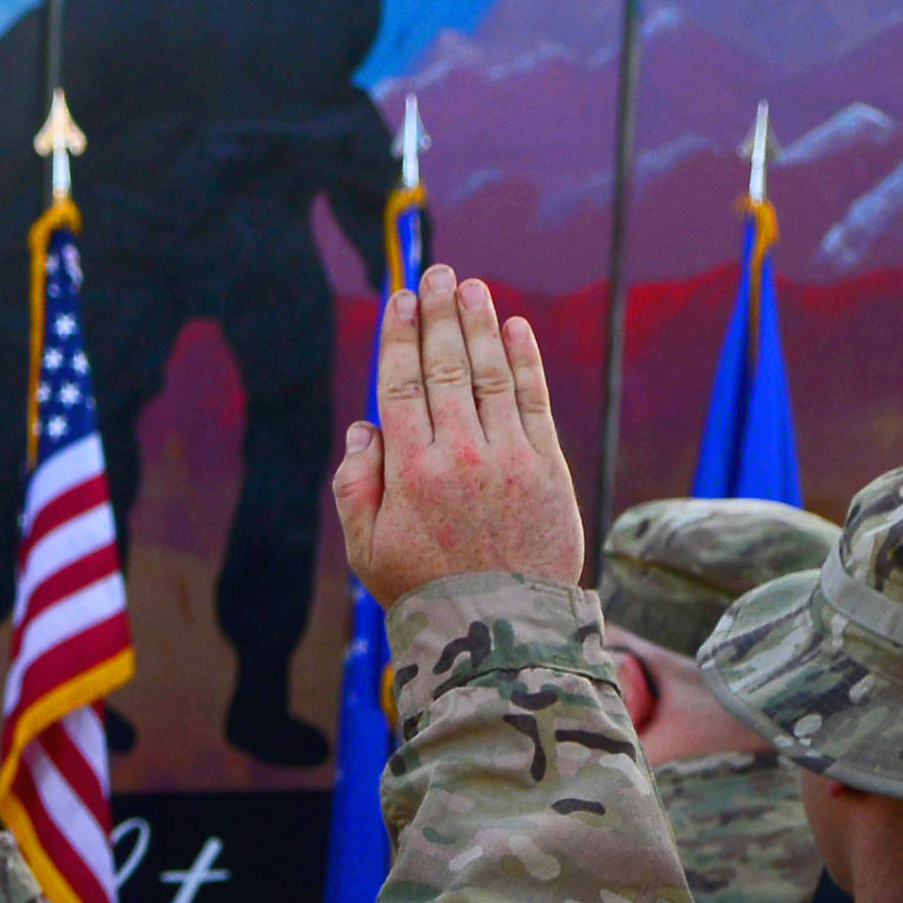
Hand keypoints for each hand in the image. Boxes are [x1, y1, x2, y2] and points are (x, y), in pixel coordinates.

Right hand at [331, 265, 581, 607]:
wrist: (498, 629)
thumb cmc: (424, 589)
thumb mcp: (366, 549)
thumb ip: (355, 486)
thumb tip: (364, 429)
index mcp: (410, 471)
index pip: (401, 384)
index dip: (400, 335)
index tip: (402, 299)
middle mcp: (459, 453)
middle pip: (447, 366)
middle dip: (441, 314)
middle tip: (439, 274)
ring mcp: (509, 457)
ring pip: (492, 374)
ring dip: (481, 325)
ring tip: (473, 288)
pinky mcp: (547, 468)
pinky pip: (535, 400)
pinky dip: (526, 360)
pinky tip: (515, 329)